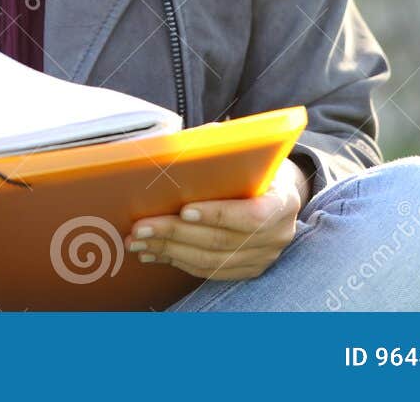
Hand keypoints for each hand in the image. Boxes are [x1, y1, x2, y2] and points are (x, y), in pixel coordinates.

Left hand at [125, 158, 308, 280]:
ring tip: (138, 242)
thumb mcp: (246, 153)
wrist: (277, 191)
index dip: (216, 215)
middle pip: (221, 241)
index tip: (184, 209)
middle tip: (141, 228)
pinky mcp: (247, 270)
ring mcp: (263, 257)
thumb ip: (219, 151)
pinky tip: (154, 252)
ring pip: (210, 260)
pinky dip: (177, 261)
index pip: (251, 216)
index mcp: (281, 202)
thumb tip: (176, 148)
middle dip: (175, 234)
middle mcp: (278, 236)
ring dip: (169, 251)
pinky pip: (208, 271)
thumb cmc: (254, 166)